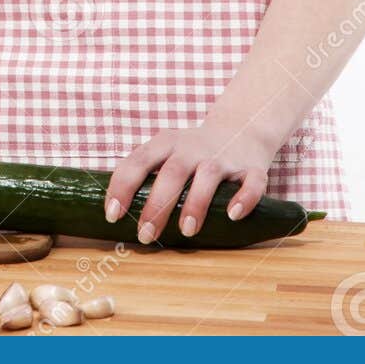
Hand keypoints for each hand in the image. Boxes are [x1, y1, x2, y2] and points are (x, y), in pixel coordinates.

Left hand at [102, 117, 277, 243]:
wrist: (241, 127)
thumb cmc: (193, 152)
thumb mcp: (167, 152)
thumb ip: (147, 175)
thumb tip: (116, 216)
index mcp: (166, 143)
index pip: (138, 161)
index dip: (122, 187)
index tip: (112, 215)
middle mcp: (192, 147)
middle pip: (171, 172)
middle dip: (157, 205)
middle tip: (145, 235)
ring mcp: (223, 157)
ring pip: (208, 176)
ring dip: (196, 203)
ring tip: (186, 230)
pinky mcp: (252, 168)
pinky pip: (251, 182)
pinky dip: (244, 198)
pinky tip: (234, 215)